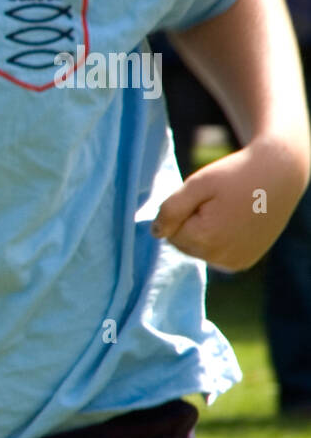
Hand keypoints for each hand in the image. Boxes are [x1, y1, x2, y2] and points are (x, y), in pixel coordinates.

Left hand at [152, 136, 309, 270]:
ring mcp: (234, 263)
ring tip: (227, 211)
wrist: (281, 174)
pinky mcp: (243, 263)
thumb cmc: (235, 174)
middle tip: (217, 203)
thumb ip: (170, 209)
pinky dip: (217, 240)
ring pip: (198, 250)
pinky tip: (234, 223)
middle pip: (182, 244)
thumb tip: (155, 233)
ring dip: (203, 233)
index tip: (205, 198)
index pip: (169, 232)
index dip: (183, 211)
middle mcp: (220, 257)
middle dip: (191, 224)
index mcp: (205, 238)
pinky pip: (214, 255)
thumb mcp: (196, 184)